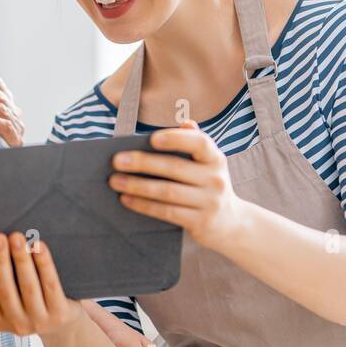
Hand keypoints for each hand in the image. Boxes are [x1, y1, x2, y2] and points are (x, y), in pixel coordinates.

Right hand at [0, 232, 83, 335]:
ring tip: (17, 237)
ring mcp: (39, 320)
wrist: (63, 328)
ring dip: (21, 260)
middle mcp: (16, 324)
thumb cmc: (25, 308)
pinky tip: (39, 246)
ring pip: (28, 286)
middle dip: (0, 262)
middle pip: (5, 289)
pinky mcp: (60, 314)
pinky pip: (51, 284)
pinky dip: (44, 264)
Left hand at [109, 121, 248, 251]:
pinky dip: (143, 205)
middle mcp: (215, 179)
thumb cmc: (208, 186)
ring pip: (167, 192)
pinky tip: (126, 199)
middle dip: (142, 163)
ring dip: (137, 186)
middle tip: (116, 161)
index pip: (199, 143)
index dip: (176, 139)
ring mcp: (209, 202)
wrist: (231, 224)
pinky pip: (166, 211)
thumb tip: (185, 122)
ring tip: (115, 181)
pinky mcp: (200, 222)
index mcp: (215, 159)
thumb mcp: (207, 165)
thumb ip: (193, 144)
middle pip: (174, 168)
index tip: (152, 139)